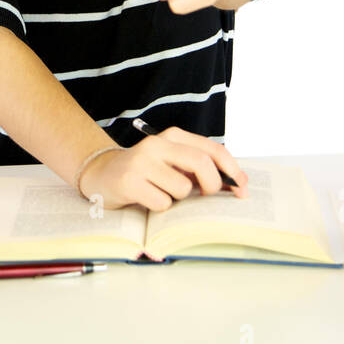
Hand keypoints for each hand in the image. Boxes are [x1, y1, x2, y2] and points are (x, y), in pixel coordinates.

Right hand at [78, 127, 248, 210]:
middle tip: (206, 196)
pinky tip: (146, 199)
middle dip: (212, 186)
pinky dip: (160, 207)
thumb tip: (238, 184)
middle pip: (202, 165)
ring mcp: (142, 162)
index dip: (233, 171)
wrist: (100, 174)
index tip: (242, 189)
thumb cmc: (146, 172)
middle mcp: (158, 144)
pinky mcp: (130, 181)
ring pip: (182, 189)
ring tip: (161, 193)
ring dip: (178, 199)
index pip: (213, 150)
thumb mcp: (173, 162)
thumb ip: (200, 168)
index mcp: (173, 136)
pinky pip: (162, 203)